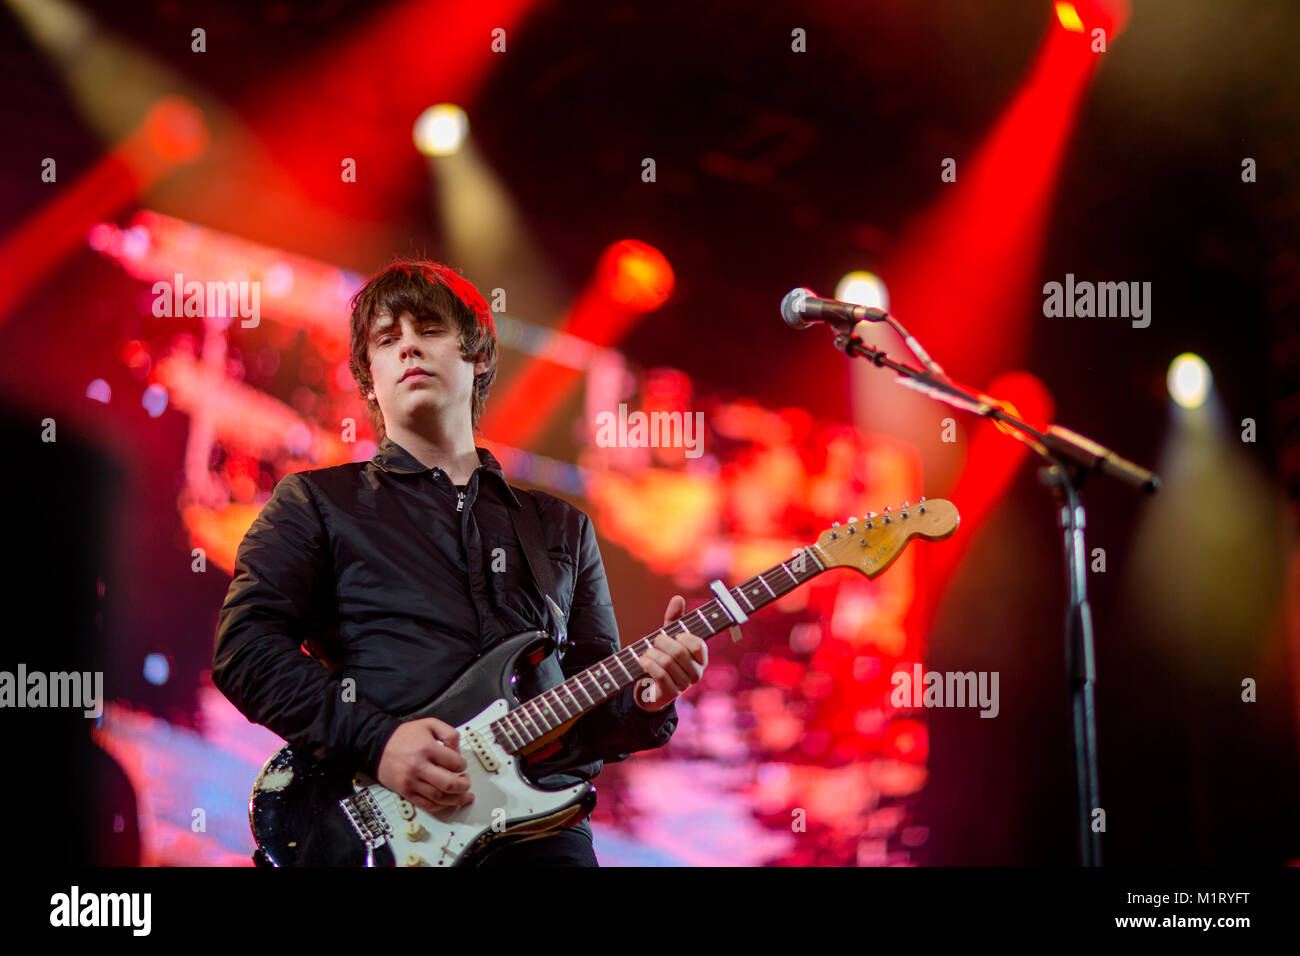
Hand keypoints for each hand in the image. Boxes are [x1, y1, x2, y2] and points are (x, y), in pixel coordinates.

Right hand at [376, 717, 474, 812]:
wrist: (378, 745)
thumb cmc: (403, 736)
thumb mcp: (429, 724)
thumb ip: (448, 733)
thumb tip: (458, 750)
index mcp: (426, 748)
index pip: (454, 762)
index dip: (463, 765)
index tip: (462, 766)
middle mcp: (418, 766)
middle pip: (448, 784)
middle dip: (463, 786)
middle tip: (466, 783)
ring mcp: (411, 781)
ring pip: (439, 798)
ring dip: (455, 799)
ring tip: (463, 796)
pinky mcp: (405, 791)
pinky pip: (426, 805)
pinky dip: (439, 806)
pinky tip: (446, 802)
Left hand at [634, 594, 708, 711]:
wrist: (649, 688)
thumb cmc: (662, 658)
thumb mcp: (668, 637)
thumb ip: (674, 619)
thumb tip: (678, 598)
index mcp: (701, 659)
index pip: (698, 644)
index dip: (683, 636)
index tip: (674, 635)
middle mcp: (696, 673)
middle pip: (679, 651)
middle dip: (662, 642)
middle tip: (654, 641)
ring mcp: (684, 685)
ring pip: (668, 662)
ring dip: (652, 653)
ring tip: (646, 652)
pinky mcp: (670, 694)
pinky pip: (660, 675)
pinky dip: (648, 664)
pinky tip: (643, 661)